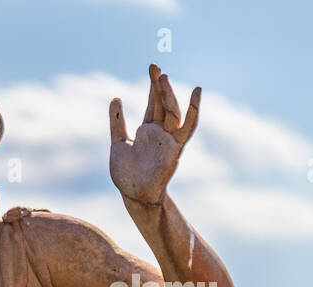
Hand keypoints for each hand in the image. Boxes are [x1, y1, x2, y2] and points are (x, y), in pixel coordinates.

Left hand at [109, 64, 199, 205]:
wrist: (133, 194)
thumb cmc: (126, 174)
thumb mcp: (117, 143)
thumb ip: (117, 122)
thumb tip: (116, 97)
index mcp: (148, 130)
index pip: (153, 102)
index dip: (153, 85)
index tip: (152, 66)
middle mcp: (160, 131)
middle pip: (163, 102)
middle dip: (159, 84)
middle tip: (154, 66)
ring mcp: (169, 138)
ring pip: (172, 110)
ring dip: (168, 94)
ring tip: (162, 77)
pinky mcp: (176, 146)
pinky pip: (188, 126)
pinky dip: (193, 110)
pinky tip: (196, 93)